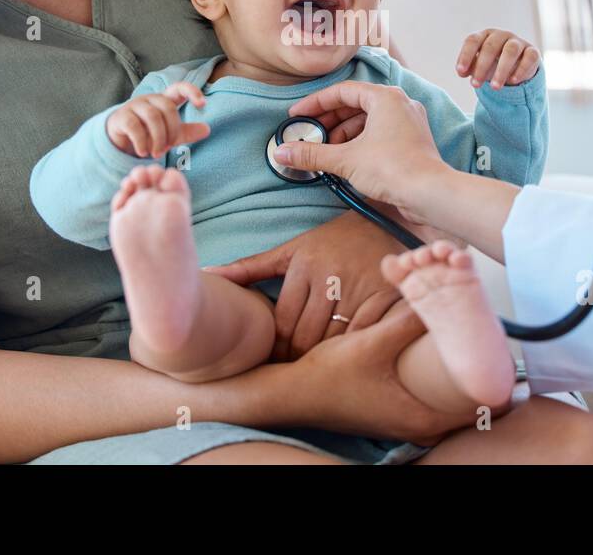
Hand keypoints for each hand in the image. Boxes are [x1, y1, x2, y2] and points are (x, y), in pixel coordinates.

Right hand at [105, 82, 210, 157]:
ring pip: (152, 116)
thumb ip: (187, 132)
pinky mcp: (121, 117)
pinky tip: (143, 152)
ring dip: (158, 138)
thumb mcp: (171, 134)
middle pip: (167, 108)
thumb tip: (207, 130)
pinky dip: (141, 142)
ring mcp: (134, 106)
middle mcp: (150, 99)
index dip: (192, 92)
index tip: (202, 104)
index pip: (179, 88)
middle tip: (169, 148)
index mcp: (165, 100)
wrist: (121, 139)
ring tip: (157, 154)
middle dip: (171, 130)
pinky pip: (134, 126)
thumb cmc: (149, 133)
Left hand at [202, 211, 408, 360]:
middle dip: (297, 359)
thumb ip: (250, 267)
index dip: (276, 349)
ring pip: (334, 342)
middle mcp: (330, 274)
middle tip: (294, 372)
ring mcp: (360, 286)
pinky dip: (354, 350)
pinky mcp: (386, 296)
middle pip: (307, 337)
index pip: (283, 323)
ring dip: (325, 359)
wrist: (386, 220)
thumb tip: (206, 275)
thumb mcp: (291, 250)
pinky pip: (363, 336)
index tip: (275, 361)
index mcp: (304, 264)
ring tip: (319, 368)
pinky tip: (349, 356)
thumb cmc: (332, 241)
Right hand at [273, 81, 451, 213]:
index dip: (316, 103)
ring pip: (368, 121)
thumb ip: (312, 154)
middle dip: (329, 121)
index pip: (342, 91)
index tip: (297, 115)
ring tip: (326, 152)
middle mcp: (400, 104)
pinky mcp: (412, 142)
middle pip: (355, 105)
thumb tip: (282, 152)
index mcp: (385, 97)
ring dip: (343, 134)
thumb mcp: (345, 159)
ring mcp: (408, 122)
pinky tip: (346, 159)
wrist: (430, 194)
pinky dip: (360, 142)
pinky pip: (379, 134)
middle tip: (309, 135)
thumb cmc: (394, 168)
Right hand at [281, 299, 480, 442]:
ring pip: (452, 405)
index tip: (507, 357)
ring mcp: (407, 423)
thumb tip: (434, 293)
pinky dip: (442, 384)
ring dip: (462, 381)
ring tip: (473, 348)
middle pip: (471, 408)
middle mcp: (419, 426)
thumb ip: (405, 321)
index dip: (499, 384)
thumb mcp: (371, 343)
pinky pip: (433, 401)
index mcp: (422, 417)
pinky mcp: (395, 413)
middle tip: (492, 345)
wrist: (292, 395)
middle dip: (483, 378)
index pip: (483, 409)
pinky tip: (438, 359)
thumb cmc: (328, 377)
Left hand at [456, 29, 540, 89]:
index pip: (473, 40)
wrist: (518, 66)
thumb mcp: (480, 66)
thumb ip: (470, 68)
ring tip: (494, 87)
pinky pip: (529, 57)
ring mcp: (518, 42)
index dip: (466, 55)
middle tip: (475, 84)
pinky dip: (521, 69)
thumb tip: (462, 72)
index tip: (460, 72)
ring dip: (501, 70)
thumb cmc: (494, 63)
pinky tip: (513, 81)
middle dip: (482, 66)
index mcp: (485, 35)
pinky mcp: (532, 52)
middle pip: (490, 46)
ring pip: (510, 51)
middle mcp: (501, 35)